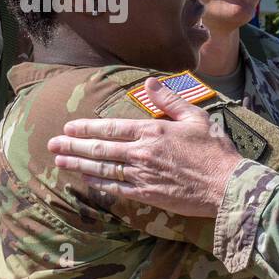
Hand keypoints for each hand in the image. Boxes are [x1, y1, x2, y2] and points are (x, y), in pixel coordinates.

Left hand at [47, 77, 241, 217]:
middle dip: (72, 146)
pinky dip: (98, 184)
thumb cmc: (215, 150)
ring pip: (102, 169)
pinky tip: (86, 180)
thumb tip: (149, 83)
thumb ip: (170, 100)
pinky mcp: (147, 195)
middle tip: (51, 144)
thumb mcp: (196, 117)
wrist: (226, 185)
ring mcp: (142, 176)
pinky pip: (115, 189)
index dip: (86, 128)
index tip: (69, 127)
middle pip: (99, 149)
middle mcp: (141, 153)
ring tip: (59, 162)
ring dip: (78, 165)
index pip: (111, 128)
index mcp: (153, 131)